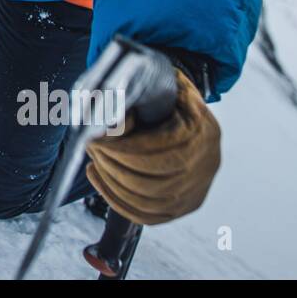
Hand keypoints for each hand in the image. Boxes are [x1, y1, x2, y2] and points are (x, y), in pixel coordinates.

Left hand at [84, 66, 220, 224]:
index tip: (95, 137)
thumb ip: (139, 91)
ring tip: (94, 159)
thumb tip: (109, 112)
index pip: (161, 148)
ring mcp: (197, 188)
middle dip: (114, 163)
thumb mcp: (161, 82)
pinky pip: (148, 215)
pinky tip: (97, 176)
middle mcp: (205, 163)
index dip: (124, 146)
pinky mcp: (186, 205)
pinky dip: (116, 200)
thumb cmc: (168, 95)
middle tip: (91, 146)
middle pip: (153, 179)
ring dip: (112, 181)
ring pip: (149, 200)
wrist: (191, 114)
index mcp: (200, 130)